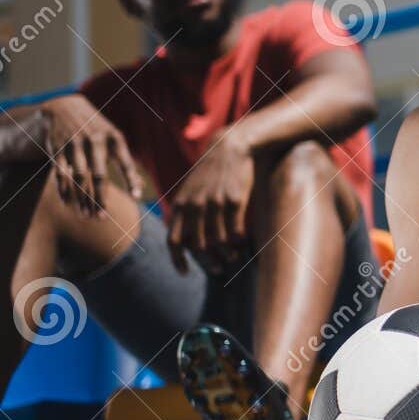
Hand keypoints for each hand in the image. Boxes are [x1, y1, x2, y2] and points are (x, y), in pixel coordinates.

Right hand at [39, 94, 140, 215]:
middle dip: (100, 198)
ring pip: (79, 178)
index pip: (126, 162)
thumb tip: (138, 185)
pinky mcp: (57, 149)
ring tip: (86, 215)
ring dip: (82, 199)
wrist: (64, 107)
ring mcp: (74, 145)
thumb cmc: (97, 129)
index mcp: (114, 137)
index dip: (131, 180)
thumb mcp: (113, 138)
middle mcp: (94, 141)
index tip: (136, 197)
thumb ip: (125, 160)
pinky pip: (60, 173)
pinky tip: (68, 204)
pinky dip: (64, 190)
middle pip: (99, 175)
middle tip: (102, 218)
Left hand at [167, 129, 255, 271]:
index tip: (185, 272)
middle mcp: (195, 206)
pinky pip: (235, 230)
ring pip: (219, 240)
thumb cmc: (211, 170)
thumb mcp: (191, 189)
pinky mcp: (234, 201)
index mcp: (181, 205)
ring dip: (226, 254)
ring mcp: (214, 204)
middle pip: (198, 245)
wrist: (230, 147)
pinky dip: (239, 241)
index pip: (174, 240)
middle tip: (216, 269)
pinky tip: (243, 244)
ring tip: (233, 258)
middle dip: (207, 262)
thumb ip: (186, 210)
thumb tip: (186, 237)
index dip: (178, 260)